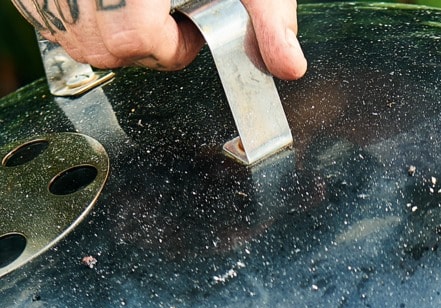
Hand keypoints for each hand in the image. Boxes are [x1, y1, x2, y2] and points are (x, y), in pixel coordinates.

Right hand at [12, 0, 305, 78]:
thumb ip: (266, 17)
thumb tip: (289, 66)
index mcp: (130, 7)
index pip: (151, 44)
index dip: (177, 36)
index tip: (184, 15)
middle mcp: (83, 2)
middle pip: (119, 49)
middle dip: (147, 33)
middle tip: (158, 0)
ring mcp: (47, 0)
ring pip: (85, 39)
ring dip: (112, 25)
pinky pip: (52, 15)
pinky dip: (77, 8)